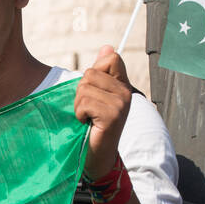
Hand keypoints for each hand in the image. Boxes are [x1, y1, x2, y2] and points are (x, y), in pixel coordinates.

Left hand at [75, 45, 132, 179]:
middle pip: (90, 73)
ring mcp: (121, 104)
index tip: (93, 92)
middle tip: (87, 111)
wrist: (97, 156)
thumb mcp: (95, 96)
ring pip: (84, 88)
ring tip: (87, 118)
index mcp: (123, 85)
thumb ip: (100, 72)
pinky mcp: (113, 116)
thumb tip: (107, 46)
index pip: (111, 57)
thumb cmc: (91, 125)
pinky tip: (88, 124)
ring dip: (78, 105)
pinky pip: (85, 102)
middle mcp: (126, 92)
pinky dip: (79, 114)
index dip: (94, 71)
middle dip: (80, 92)